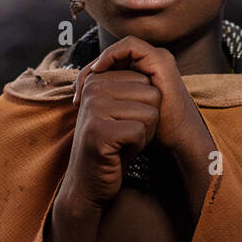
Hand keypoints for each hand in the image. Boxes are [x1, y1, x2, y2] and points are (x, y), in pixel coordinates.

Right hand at [59, 64, 160, 210]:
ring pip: (150, 113)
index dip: (145, 106)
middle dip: (147, 120)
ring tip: (121, 142)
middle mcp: (93, 87)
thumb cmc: (112, 144)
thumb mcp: (119, 109)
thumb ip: (129, 86)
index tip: (124, 120)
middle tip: (124, 134)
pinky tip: (118, 153)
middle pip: (153, 94)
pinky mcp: (99, 130)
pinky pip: (140, 132)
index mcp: (98, 78)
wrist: (88, 182)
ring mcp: (94, 108)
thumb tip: (151, 59)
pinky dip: (136, 147)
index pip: (148, 81)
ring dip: (143, 135)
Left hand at [72, 36, 209, 156]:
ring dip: (99, 62)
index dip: (90, 76)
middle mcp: (152, 62)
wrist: (178, 139)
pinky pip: (130, 47)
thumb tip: (82, 100)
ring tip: (86, 81)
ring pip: (119, 48)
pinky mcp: (160, 60)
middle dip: (91, 70)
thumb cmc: (155, 132)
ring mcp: (158, 58)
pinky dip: (111, 55)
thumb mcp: (124, 115)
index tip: (76, 98)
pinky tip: (99, 72)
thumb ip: (110, 103)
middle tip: (77, 91)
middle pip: (112, 56)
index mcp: (143, 73)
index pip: (109, 65)